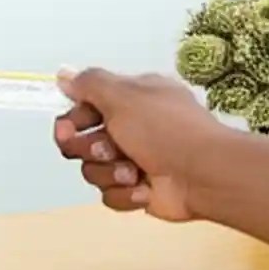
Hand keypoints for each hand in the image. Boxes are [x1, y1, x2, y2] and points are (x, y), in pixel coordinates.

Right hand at [53, 67, 226, 221]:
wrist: (203, 176)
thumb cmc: (166, 130)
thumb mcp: (123, 95)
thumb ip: (89, 83)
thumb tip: (65, 74)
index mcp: (131, 99)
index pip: (85, 107)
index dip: (71, 120)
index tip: (67, 129)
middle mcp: (131, 128)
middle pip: (82, 141)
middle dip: (90, 148)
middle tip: (107, 148)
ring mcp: (134, 160)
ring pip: (93, 170)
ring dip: (109, 172)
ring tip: (132, 171)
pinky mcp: (138, 190)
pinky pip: (110, 195)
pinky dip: (125, 194)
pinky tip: (143, 189)